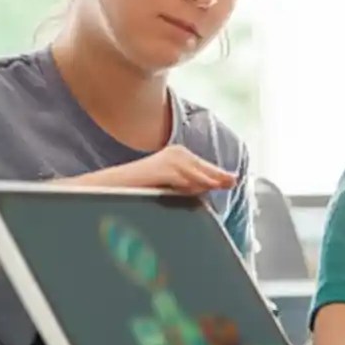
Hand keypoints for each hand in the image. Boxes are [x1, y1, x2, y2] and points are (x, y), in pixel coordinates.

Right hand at [96, 145, 236, 193]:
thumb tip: (208, 189)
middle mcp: (173, 154)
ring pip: (192, 170)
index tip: (233, 180)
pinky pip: (179, 177)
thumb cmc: (139, 190)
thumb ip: (186, 186)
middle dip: (217, 174)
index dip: (217, 173)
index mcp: (176, 157)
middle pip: (200, 166)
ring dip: (207, 179)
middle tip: (234, 181)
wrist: (110, 188)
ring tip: (223, 185)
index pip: (201, 165)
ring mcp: (165, 160)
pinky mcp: (158, 169)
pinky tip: (203, 188)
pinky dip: (191, 183)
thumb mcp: (168, 186)